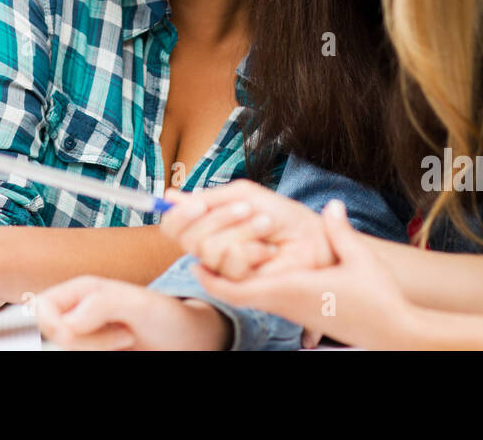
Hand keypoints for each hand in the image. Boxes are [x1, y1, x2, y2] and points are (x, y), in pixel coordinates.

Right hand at [36, 276, 231, 350]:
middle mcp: (78, 312)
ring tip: (127, 340)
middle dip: (87, 343)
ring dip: (97, 351)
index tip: (91, 328)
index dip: (57, 325)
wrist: (188, 343)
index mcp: (82, 290)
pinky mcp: (93, 350)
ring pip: (67, 351)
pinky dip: (99, 356)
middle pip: (53, 337)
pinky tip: (123, 350)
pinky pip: (82, 356)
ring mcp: (85, 335)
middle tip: (123, 335)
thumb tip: (68, 321)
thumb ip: (104, 302)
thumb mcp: (141, 303)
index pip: (42, 309)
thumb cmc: (168, 317)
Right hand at [161, 180, 334, 280]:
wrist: (313, 236)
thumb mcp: (242, 196)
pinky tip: (269, 251)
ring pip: (210, 249)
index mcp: (207, 228)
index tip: (198, 203)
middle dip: (220, 217)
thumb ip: (207, 199)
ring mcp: (224, 272)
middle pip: (188, 238)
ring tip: (266, 227)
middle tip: (246, 209)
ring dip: (243, 230)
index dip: (179, 215)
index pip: (173, 227)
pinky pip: (230, 263)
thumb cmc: (282, 216)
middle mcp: (211, 251)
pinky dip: (253, 249)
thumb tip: (169, 197)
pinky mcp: (240, 287)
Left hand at [193, 200, 420, 348]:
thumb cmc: (377, 300)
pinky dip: (251, 284)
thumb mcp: (360, 260)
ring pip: (250, 298)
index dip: (214, 277)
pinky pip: (265, 299)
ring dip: (232, 280)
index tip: (194, 262)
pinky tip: (256, 266)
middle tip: (198, 255)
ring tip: (221, 254)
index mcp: (292, 290)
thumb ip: (341, 232)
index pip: (241, 289)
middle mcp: (286, 303)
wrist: (393, 333)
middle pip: (237, 295)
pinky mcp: (301, 313)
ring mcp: (293, 311)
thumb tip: (332, 206)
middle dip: (215, 277)